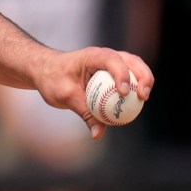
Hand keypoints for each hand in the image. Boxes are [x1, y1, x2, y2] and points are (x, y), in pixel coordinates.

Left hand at [33, 47, 153, 140]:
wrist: (45, 71)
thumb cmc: (52, 78)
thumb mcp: (65, 96)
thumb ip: (84, 113)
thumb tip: (98, 134)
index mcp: (92, 56)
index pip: (112, 60)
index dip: (121, 74)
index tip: (123, 92)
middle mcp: (104, 56)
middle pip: (132, 61)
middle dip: (143, 76)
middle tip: (142, 96)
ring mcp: (110, 62)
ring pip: (135, 67)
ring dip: (144, 80)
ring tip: (143, 99)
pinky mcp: (112, 72)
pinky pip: (129, 78)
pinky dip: (135, 87)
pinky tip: (136, 104)